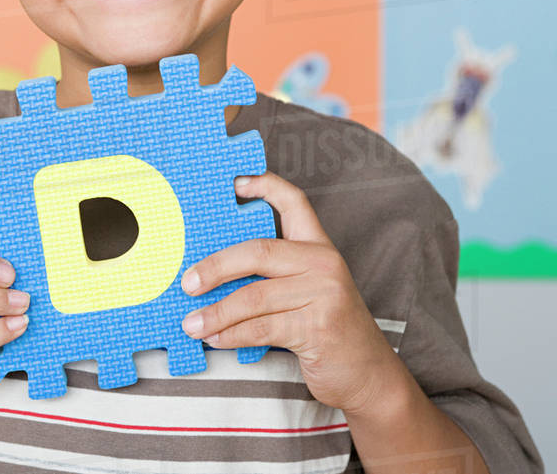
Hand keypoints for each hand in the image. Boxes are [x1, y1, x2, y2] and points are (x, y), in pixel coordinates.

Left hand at [178, 171, 401, 414]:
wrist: (369, 374)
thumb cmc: (328, 330)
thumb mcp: (308, 291)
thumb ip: (274, 275)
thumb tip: (211, 273)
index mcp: (319, 247)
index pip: (294, 203)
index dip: (265, 186)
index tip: (234, 182)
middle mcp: (323, 264)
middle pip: (258, 252)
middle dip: (216, 267)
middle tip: (187, 282)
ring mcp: (323, 294)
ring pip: (254, 296)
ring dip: (216, 313)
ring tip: (191, 323)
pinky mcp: (317, 327)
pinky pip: (261, 327)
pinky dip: (232, 335)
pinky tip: (215, 339)